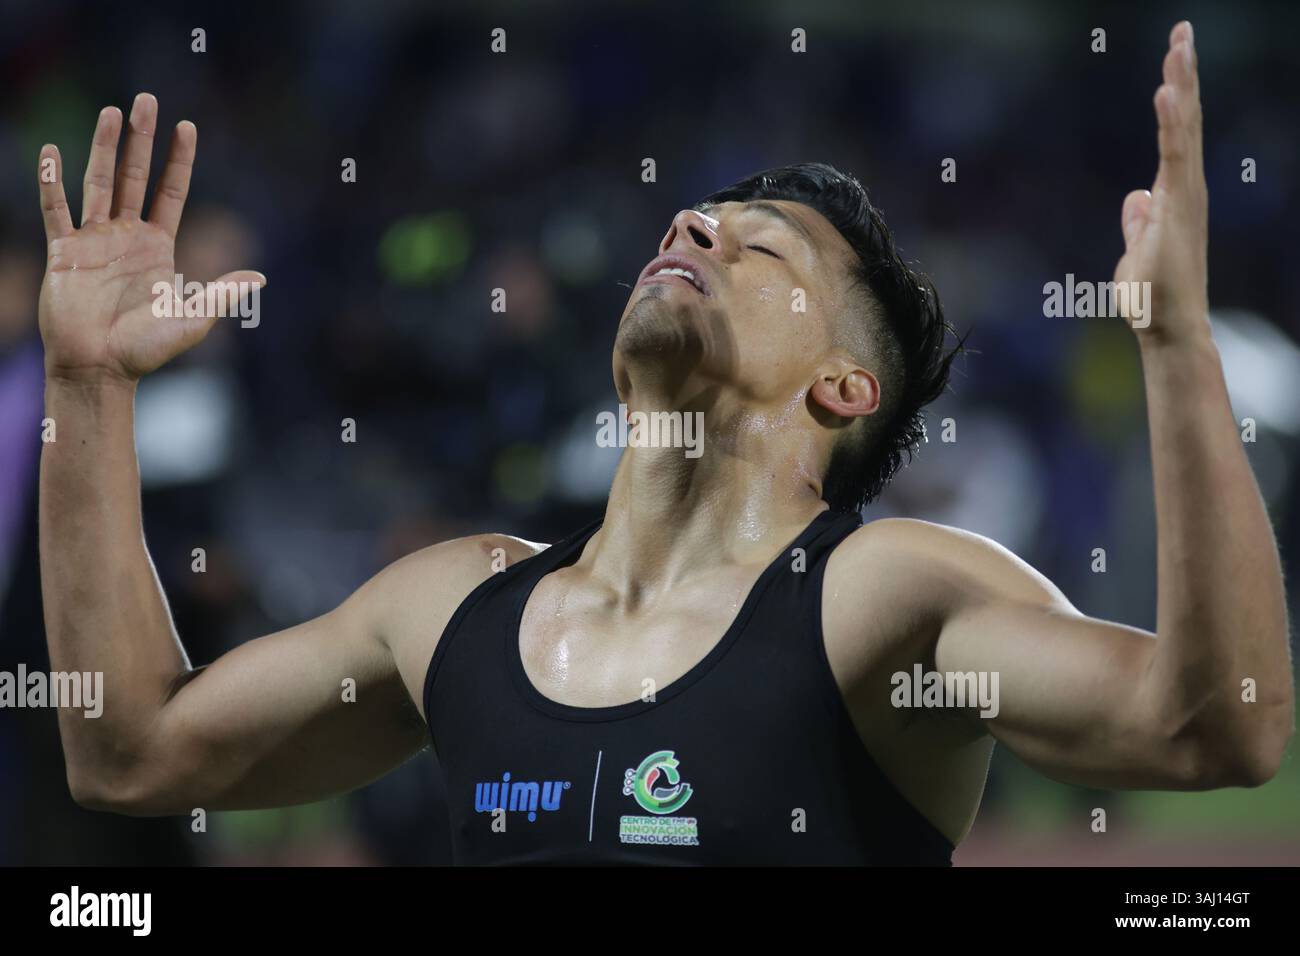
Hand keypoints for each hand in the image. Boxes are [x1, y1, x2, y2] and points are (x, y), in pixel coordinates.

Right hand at [37, 92, 263, 384]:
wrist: (101, 369)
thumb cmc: (147, 349)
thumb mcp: (192, 317)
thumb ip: (222, 293)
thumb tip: (261, 277)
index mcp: (159, 247)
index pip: (171, 192)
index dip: (180, 160)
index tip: (188, 127)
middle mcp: (126, 236)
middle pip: (135, 176)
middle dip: (141, 139)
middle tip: (147, 99)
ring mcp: (94, 240)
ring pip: (98, 182)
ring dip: (102, 146)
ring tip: (111, 112)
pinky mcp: (64, 251)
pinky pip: (56, 209)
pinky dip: (52, 181)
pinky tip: (52, 151)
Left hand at [1113, 22, 1209, 343]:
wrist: (1165, 327)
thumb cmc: (1153, 296)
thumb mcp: (1135, 251)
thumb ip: (1139, 223)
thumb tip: (1138, 198)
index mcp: (1173, 194)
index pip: (1175, 135)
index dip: (1175, 95)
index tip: (1173, 55)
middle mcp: (1185, 189)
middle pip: (1186, 121)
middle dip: (1184, 75)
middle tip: (1183, 30)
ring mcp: (1186, 197)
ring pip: (1185, 131)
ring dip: (1181, 86)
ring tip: (1179, 46)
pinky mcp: (1180, 208)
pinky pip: (1176, 157)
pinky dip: (1172, 124)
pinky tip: (1168, 92)